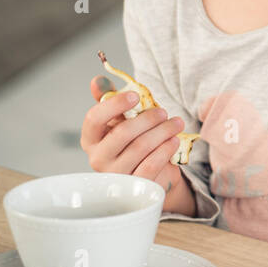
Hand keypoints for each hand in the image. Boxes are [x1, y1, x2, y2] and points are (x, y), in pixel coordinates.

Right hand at [80, 75, 184, 197]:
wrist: (151, 170)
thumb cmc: (133, 139)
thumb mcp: (121, 118)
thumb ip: (109, 99)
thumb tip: (97, 80)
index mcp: (91, 139)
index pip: (94, 119)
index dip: (114, 104)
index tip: (135, 95)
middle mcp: (98, 158)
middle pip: (122, 133)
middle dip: (148, 119)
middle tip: (164, 112)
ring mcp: (116, 175)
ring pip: (141, 147)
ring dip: (163, 131)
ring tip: (176, 123)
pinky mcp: (135, 186)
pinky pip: (151, 165)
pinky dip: (165, 150)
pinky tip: (174, 140)